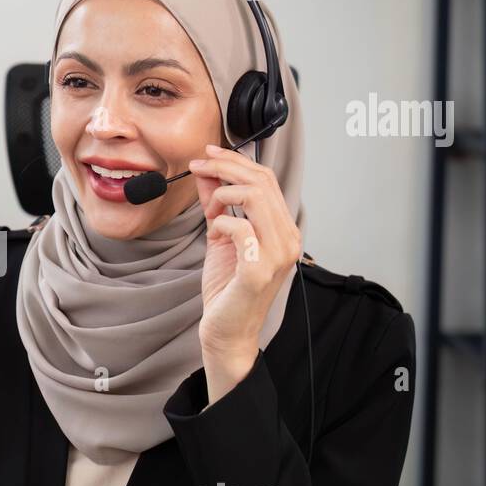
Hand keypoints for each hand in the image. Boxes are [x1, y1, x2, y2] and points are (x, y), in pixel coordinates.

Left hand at [187, 143, 300, 403]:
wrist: (226, 332)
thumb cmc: (226, 288)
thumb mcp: (219, 237)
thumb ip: (216, 204)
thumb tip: (206, 171)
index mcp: (283, 229)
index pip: (266, 179)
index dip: (235, 160)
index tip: (207, 153)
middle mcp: (288, 238)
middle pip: (261, 182)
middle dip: (225, 166)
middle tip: (197, 164)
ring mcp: (277, 255)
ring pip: (255, 197)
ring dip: (223, 192)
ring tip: (208, 208)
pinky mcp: (258, 270)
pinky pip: (240, 227)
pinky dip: (221, 221)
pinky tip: (214, 232)